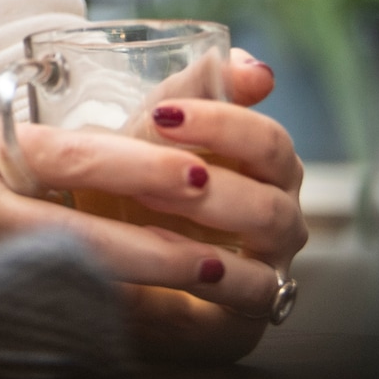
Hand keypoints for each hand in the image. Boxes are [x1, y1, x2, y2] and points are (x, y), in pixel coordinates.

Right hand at [0, 51, 304, 359]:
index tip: (202, 177)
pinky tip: (153, 339)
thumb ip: (42, 151)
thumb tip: (134, 152)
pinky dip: (111, 334)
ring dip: (159, 301)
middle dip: (174, 257)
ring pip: (84, 292)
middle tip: (237, 264)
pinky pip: (53, 325)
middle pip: (94, 241)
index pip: (76, 160)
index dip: (145, 172)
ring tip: (217, 299)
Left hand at [117, 49, 307, 360]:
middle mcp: (277, 211)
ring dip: (211, 204)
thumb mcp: (148, 134)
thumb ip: (190, 91)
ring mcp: (271, 261)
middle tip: (151, 148)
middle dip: (215, 156)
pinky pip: (254, 291)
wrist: (100, 257)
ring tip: (148, 192)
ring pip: (271, 224)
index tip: (164, 112)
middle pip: (277, 175)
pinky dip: (219, 273)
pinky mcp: (249, 312)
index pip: (267, 136)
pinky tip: (177, 257)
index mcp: (263, 166)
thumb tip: (252, 66)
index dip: (222, 119)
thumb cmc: (135, 184)